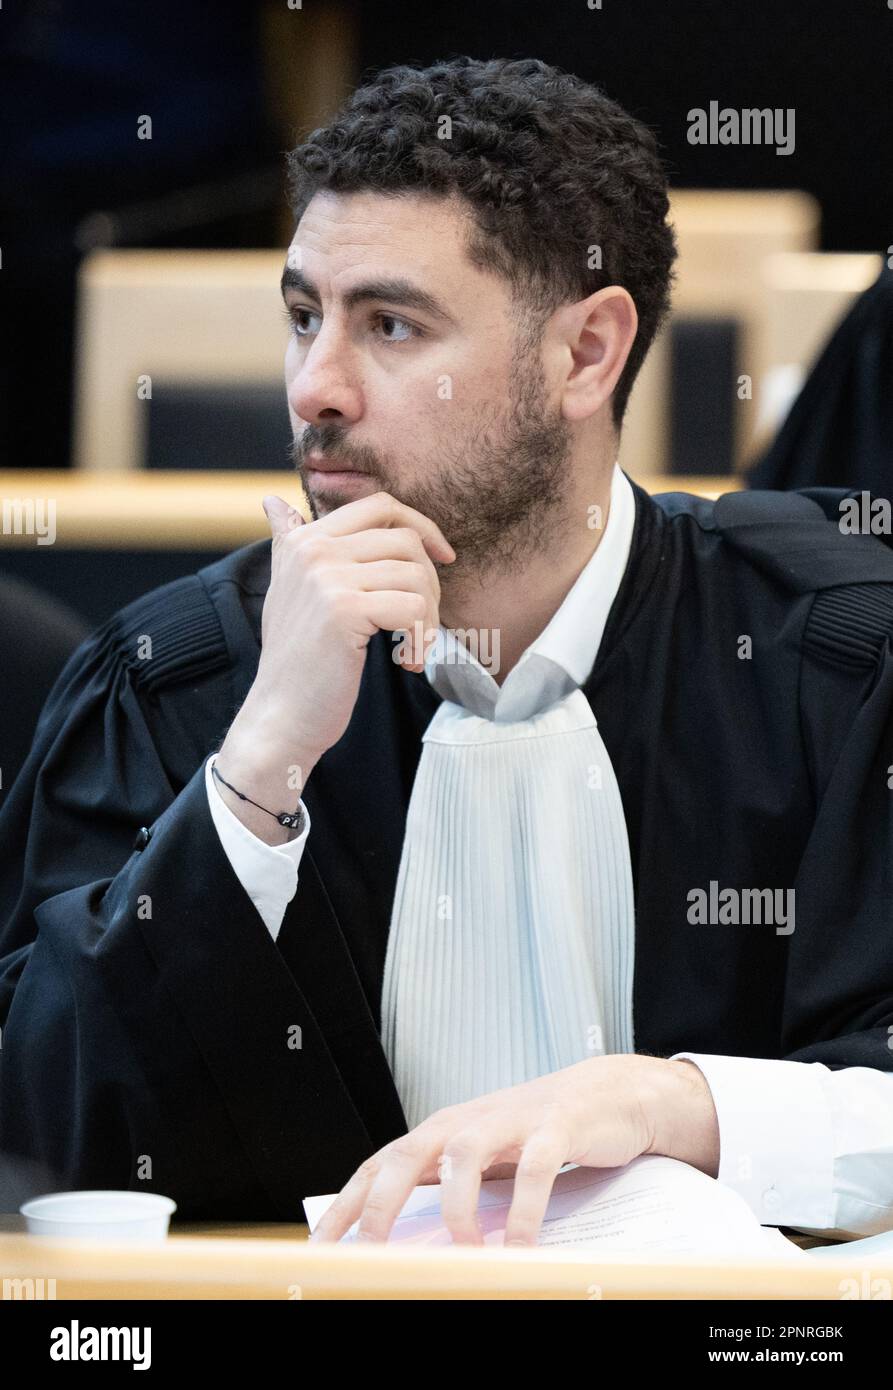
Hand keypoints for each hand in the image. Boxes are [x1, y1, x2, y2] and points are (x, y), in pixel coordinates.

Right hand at [247, 490, 454, 766]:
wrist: (281, 715)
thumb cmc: (296, 659)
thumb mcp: (287, 590)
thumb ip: (288, 543)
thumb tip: (271, 499)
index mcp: (304, 540)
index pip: (380, 506)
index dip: (421, 527)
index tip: (442, 560)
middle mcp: (312, 549)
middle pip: (405, 540)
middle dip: (429, 582)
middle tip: (421, 624)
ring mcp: (326, 577)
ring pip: (415, 575)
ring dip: (428, 617)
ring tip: (413, 648)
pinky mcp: (344, 610)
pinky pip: (413, 608)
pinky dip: (421, 639)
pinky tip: (406, 662)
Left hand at [309, 1054, 718, 1245]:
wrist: (610, 1092)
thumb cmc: (537, 1132)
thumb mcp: (485, 1159)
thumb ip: (447, 1187)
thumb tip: (402, 1240)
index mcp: (445, 1130)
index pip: (382, 1163)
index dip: (350, 1202)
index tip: (323, 1245)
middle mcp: (469, 1121)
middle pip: (409, 1154)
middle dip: (384, 1203)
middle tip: (373, 1251)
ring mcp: (511, 1120)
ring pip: (464, 1155)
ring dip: (457, 1208)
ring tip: (464, 1251)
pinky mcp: (556, 1127)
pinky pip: (534, 1169)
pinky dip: (524, 1211)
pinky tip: (521, 1247)